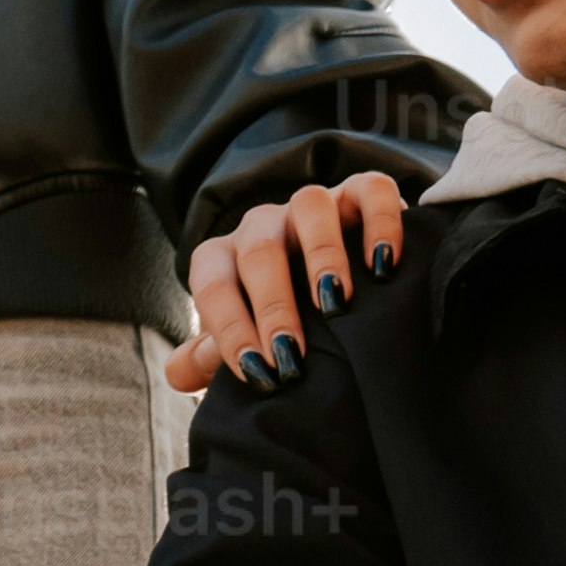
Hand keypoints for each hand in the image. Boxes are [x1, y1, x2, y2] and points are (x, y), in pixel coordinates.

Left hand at [162, 169, 413, 393]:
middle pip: (258, 251)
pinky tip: (385, 267)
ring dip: (322, 255)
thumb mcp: (244, 333)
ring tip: (337, 305)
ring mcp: (310, 204)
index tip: (258, 373)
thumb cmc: (279, 314)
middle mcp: (262, 224)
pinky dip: (380, 223)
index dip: (230, 329)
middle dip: (273, 306)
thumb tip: (180, 373)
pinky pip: (369, 191)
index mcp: (223, 258)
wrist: (333, 273)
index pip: (213, 286)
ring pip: (309, 207)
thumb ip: (210, 355)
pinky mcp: (359, 192)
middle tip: (292, 356)